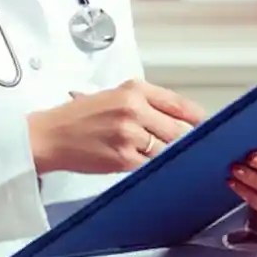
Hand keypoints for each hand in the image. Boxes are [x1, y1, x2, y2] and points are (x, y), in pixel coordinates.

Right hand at [27, 79, 205, 174]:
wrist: (49, 135)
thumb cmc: (80, 117)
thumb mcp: (115, 96)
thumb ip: (148, 103)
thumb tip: (181, 117)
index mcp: (134, 89)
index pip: (180, 103)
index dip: (197, 118)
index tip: (206, 126)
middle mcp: (134, 108)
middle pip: (180, 128)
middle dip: (187, 140)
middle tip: (192, 147)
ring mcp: (129, 134)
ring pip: (168, 149)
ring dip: (172, 156)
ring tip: (172, 159)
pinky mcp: (123, 158)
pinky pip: (151, 165)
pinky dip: (155, 167)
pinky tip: (154, 167)